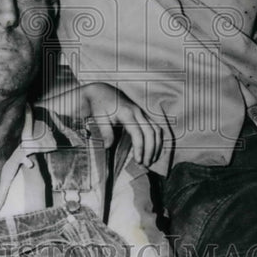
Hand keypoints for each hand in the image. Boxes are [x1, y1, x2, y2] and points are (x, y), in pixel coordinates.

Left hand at [44, 82, 162, 164]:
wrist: (101, 91)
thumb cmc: (99, 105)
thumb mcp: (99, 117)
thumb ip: (105, 132)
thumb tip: (108, 146)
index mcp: (126, 113)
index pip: (138, 133)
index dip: (140, 148)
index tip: (138, 161)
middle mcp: (137, 112)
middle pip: (151, 132)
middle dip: (150, 150)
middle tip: (145, 164)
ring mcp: (142, 112)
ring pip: (157, 129)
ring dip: (156, 145)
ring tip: (151, 160)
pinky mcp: (143, 114)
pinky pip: (156, 127)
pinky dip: (157, 139)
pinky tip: (154, 150)